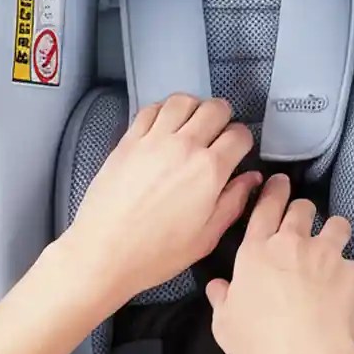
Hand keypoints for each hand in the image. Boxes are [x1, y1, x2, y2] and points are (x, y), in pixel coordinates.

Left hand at [59, 94, 260, 306]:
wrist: (104, 252)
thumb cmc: (155, 252)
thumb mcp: (206, 236)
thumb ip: (233, 202)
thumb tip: (250, 180)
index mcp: (208, 171)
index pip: (239, 135)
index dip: (243, 140)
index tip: (238, 149)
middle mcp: (183, 147)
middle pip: (214, 109)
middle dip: (224, 116)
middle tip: (220, 131)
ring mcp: (152, 140)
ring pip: (182, 101)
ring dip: (194, 107)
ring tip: (193, 123)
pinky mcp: (128, 141)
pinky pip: (150, 109)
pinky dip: (163, 110)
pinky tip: (164, 124)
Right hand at [205, 174, 353, 353]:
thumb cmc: (260, 343)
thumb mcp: (225, 324)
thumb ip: (222, 300)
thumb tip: (218, 287)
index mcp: (256, 252)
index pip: (265, 208)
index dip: (273, 191)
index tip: (279, 183)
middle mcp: (292, 245)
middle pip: (301, 208)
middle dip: (302, 208)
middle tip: (303, 216)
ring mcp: (325, 255)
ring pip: (335, 225)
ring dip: (333, 229)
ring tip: (332, 241)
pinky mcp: (352, 273)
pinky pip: (351, 264)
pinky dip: (347, 273)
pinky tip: (343, 291)